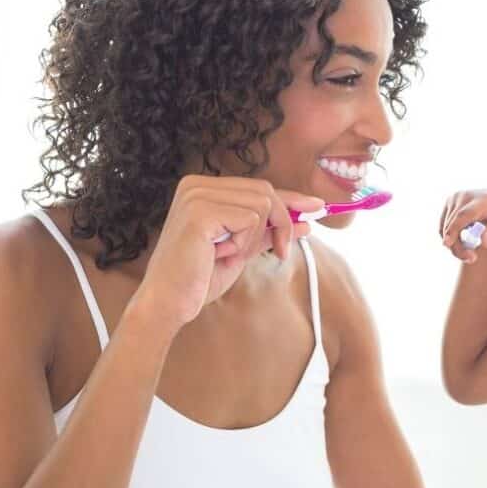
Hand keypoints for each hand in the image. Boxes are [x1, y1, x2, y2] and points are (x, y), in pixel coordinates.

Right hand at [132, 175, 323, 332]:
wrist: (169, 302)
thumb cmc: (199, 278)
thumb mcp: (242, 249)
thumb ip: (269, 231)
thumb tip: (307, 221)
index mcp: (203, 188)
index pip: (258, 187)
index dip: (291, 198)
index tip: (317, 206)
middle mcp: (196, 184)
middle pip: (265, 191)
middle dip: (281, 222)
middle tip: (279, 251)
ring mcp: (196, 195)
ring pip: (262, 204)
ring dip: (256, 237)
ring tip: (231, 254)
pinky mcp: (200, 212)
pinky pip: (249, 218)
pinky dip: (244, 242)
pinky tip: (222, 254)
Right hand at [438, 188, 486, 263]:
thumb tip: (484, 242)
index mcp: (481, 200)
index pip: (464, 215)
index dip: (454, 229)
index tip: (447, 244)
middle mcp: (464, 196)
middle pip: (453, 226)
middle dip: (458, 248)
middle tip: (471, 259)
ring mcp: (454, 199)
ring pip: (445, 230)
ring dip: (455, 246)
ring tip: (472, 254)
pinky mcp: (448, 204)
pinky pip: (442, 228)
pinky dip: (451, 239)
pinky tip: (465, 242)